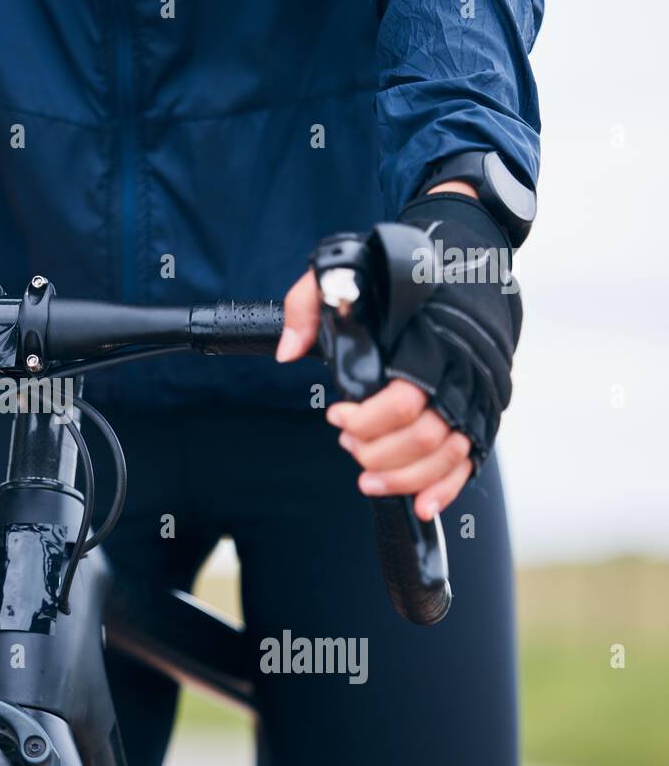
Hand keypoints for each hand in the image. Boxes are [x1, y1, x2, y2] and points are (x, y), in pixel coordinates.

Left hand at [276, 268, 471, 519]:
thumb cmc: (396, 276)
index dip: (365, 419)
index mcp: (424, 348)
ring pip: (446, 455)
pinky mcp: (478, 414)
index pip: (402, 401)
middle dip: (376, 451)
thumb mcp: (340, 275)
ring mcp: (471, 397)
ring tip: (367, 477)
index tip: (336, 415)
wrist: (462, 259)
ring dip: (403, 477)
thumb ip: (307, 305)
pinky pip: (468, 461)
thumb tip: (288, 352)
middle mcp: (455, 377)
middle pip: (423, 437)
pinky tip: (421, 506)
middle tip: (347, 442)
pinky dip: (446, 488)